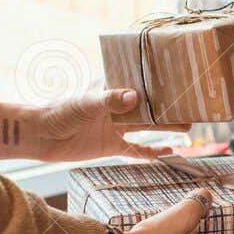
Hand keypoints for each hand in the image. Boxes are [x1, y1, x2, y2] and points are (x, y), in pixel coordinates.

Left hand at [0, 90, 191, 162]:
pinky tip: (169, 152)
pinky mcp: (111, 145)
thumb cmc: (59, 112)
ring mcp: (115, 126)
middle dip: (169, 106)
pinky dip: (152, 152)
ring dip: (166, 127)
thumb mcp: (85, 103)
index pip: (139, 83)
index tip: (180, 81)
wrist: (41, 136)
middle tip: (192, 107)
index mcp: (111, 88)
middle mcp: (116, 106)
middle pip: (149, 106)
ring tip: (188, 127)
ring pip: (147, 126)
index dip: (159, 82)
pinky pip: (136, 150)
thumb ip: (109, 100)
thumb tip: (134, 97)